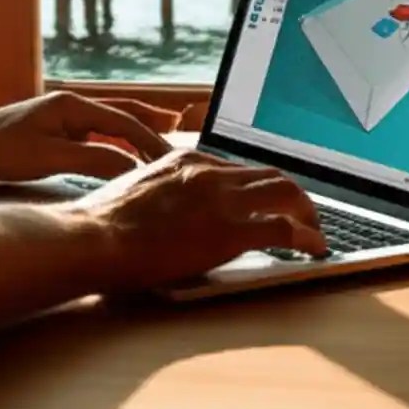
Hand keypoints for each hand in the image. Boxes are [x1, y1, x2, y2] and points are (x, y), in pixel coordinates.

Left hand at [0, 92, 175, 181]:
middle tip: (178, 138)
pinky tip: (123, 154)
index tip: (171, 158)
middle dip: (151, 125)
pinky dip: (116, 143)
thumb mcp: (50, 158)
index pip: (124, 122)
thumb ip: (94, 161)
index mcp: (74, 106)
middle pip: (123, 114)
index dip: (151, 140)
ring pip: (111, 123)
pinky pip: (96, 135)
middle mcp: (72, 107)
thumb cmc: (0, 150)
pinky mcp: (56, 131)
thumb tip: (132, 168)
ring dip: (136, 132)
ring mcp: (64, 118)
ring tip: (160, 141)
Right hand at [76, 149, 328, 292]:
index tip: (266, 201)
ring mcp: (222, 200)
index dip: (259, 188)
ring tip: (315, 230)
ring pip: (285, 193)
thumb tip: (173, 209)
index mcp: (186, 159)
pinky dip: (306, 237)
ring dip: (307, 212)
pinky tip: (314, 249)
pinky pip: (283, 229)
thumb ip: (163, 191)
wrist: (93, 237)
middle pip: (270, 174)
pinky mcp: (230, 231)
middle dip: (293, 194)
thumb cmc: (100, 223)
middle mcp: (210, 172)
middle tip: (303, 214)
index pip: (238, 168)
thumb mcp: (135, 189)